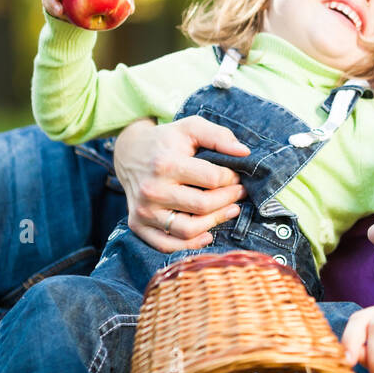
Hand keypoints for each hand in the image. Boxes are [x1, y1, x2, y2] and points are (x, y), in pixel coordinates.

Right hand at [113, 116, 250, 252]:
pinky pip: (166, 245)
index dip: (232, 178)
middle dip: (229, 199)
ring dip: (216, 222)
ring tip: (230, 210)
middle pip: (203, 205)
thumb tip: (244, 152)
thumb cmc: (165, 140)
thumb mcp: (190, 127)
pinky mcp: (137, 224)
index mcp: (165, 164)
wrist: (129, 153)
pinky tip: (208, 234)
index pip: (212, 179)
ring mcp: (143, 210)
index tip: (236, 176)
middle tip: (239, 193)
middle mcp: (152, 190)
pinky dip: (190, 245)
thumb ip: (218, 135)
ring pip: (188, 229)